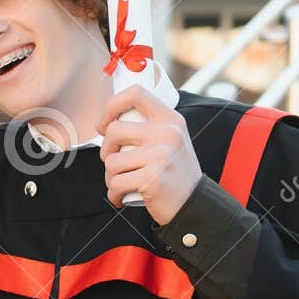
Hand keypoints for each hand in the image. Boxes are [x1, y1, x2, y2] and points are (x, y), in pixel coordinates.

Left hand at [95, 85, 202, 224]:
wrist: (193, 204)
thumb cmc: (174, 172)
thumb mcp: (171, 140)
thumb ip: (149, 126)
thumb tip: (106, 122)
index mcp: (170, 119)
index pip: (136, 94)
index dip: (112, 106)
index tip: (104, 124)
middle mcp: (167, 134)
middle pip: (114, 130)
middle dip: (106, 151)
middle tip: (114, 164)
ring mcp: (161, 156)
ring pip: (111, 161)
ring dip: (110, 177)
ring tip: (122, 183)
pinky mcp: (152, 179)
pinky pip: (116, 183)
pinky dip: (113, 194)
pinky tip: (121, 197)